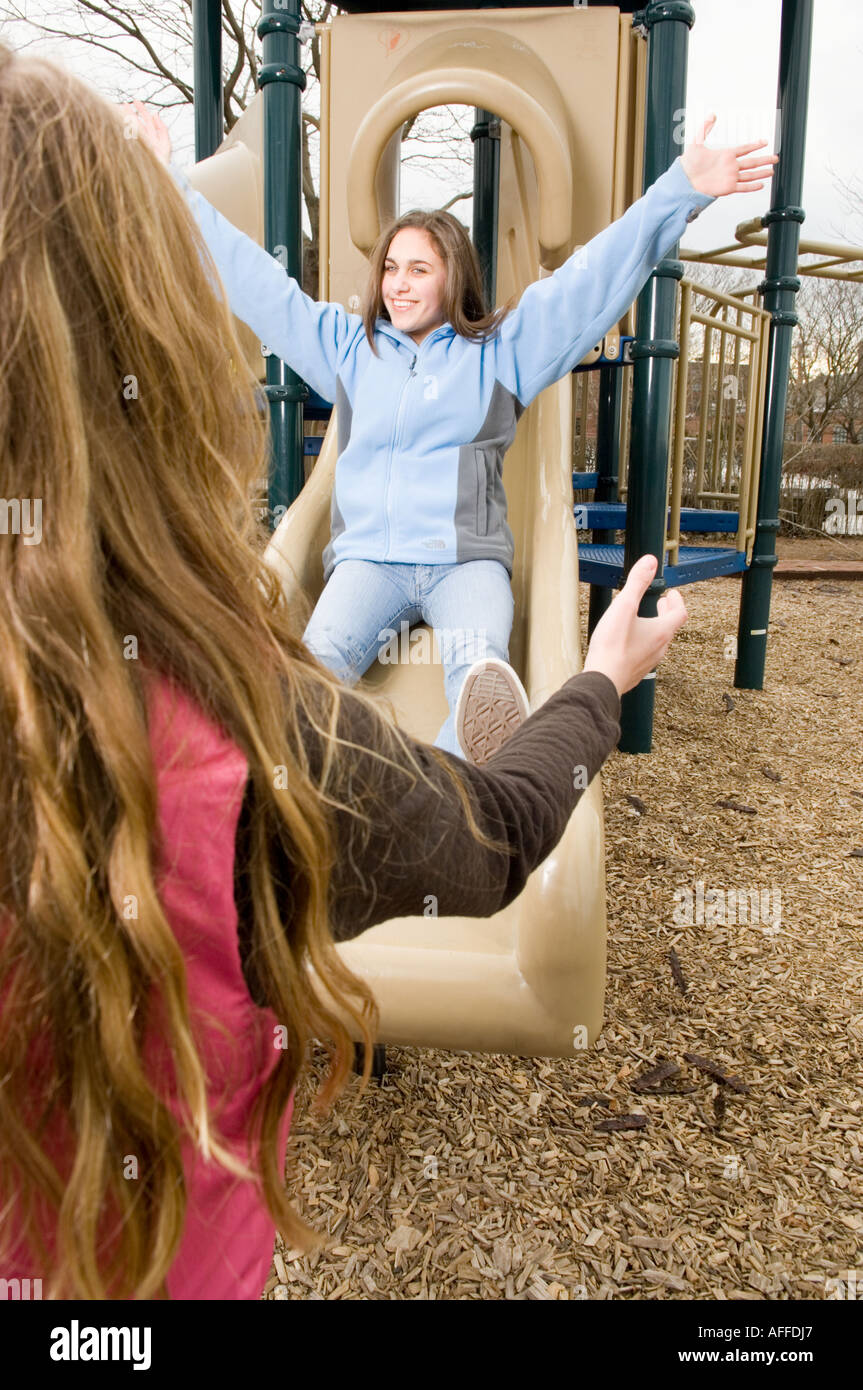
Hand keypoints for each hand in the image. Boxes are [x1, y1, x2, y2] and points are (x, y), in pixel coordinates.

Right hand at [117, 99, 171, 164]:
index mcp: (152, 137)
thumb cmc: (162, 164)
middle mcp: (144, 139)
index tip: (135, 102)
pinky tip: (117, 120)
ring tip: (117, 109)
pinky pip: (126, 135)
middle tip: (124, 103)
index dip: (141, 110)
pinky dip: (122, 128)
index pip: (147, 121)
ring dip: (125, 118)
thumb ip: (162, 129)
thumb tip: (155, 114)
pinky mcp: (131, 148)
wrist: (156, 178)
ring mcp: (137, 143)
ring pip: (130, 128)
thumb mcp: (165, 144)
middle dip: (130, 112)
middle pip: (137, 122)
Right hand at [582, 554, 687, 697]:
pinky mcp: (636, 671)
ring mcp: (649, 661)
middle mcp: (659, 647)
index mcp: (661, 631)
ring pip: (659, 641)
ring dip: (656, 627)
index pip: (679, 613)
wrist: (603, 680)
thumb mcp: (624, 607)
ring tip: (646, 620)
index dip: (678, 601)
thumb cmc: (613, 647)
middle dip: (667, 612)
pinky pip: (646, 653)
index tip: (672, 594)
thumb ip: (637, 582)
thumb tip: (650, 562)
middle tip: (662, 603)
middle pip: (670, 627)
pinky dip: (645, 641)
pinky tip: (631, 641)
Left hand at [680, 112, 777, 197]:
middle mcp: (730, 166)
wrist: (684, 181)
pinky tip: (761, 185)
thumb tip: (712, 114)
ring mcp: (730, 177)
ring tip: (772, 171)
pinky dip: (752, 187)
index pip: (745, 149)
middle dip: (764, 160)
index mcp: (726, 155)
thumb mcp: (697, 142)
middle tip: (776, 158)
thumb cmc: (688, 164)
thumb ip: (705, 128)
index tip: (765, 142)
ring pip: (750, 175)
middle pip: (752, 162)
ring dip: (762, 173)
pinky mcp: (728, 188)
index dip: (755, 145)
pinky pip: (743, 187)